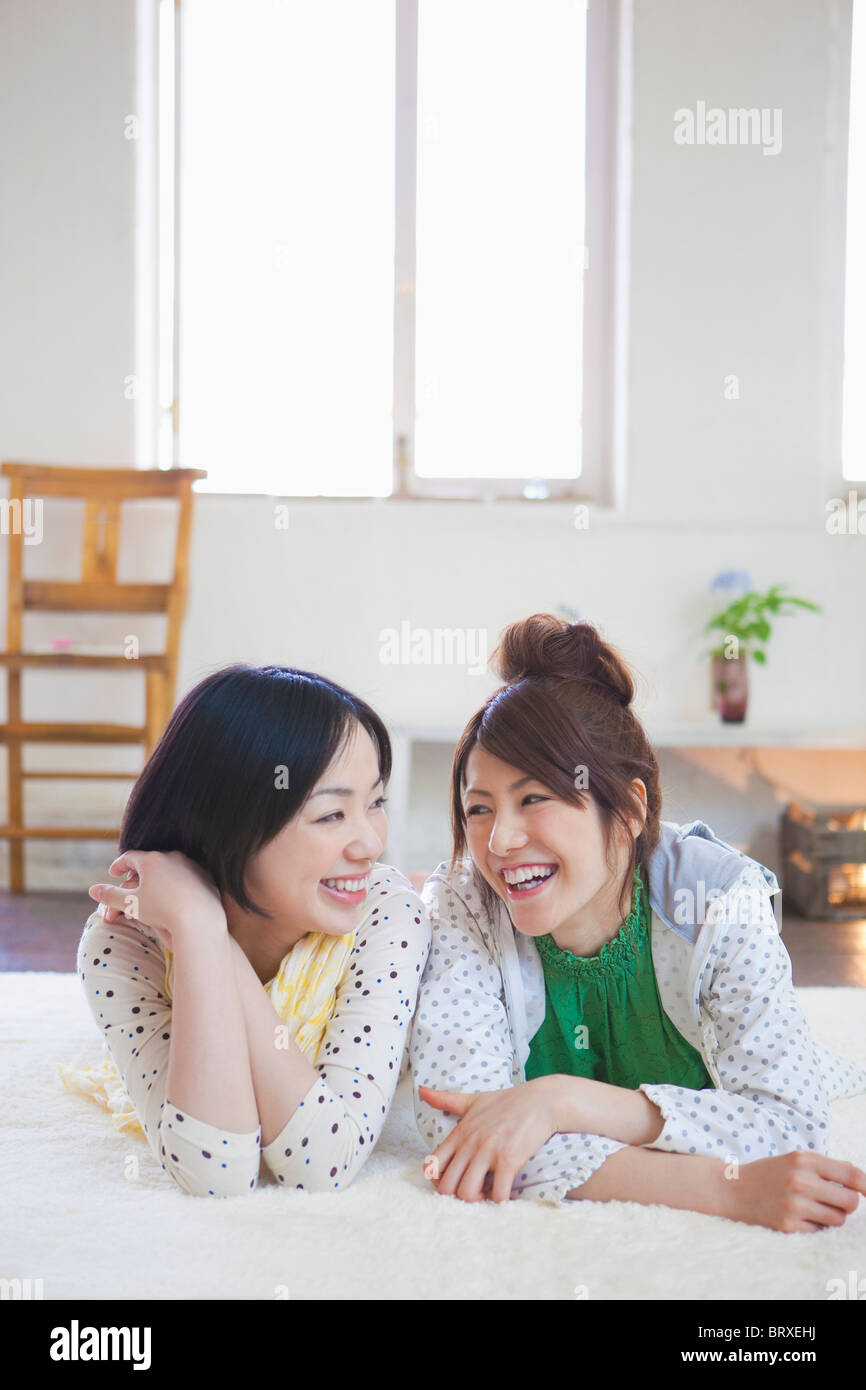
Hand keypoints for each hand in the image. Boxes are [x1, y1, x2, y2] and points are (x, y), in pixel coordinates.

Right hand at [88, 849, 225, 950]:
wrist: (200, 918)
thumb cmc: (162, 911)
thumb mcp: (131, 904)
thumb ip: (111, 896)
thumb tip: (92, 890)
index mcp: (151, 860)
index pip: (130, 857)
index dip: (119, 865)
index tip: (113, 872)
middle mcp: (172, 856)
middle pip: (150, 860)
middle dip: (139, 870)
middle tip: (131, 878)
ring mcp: (191, 864)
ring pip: (170, 866)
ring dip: (159, 874)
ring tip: (152, 885)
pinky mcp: (205, 875)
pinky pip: (187, 875)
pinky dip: (178, 882)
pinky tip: (175, 892)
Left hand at [419, 1078, 557, 1203]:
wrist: (541, 1100)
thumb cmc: (507, 1101)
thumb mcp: (472, 1100)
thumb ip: (445, 1099)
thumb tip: (421, 1090)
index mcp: (459, 1133)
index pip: (432, 1166)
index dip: (438, 1181)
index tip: (455, 1182)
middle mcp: (470, 1143)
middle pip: (446, 1187)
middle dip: (456, 1197)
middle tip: (473, 1192)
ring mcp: (488, 1152)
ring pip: (467, 1193)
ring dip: (477, 1201)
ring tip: (488, 1193)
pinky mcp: (509, 1160)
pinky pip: (497, 1193)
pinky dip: (499, 1201)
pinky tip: (505, 1194)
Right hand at [729, 1152, 865, 1232]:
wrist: (732, 1189)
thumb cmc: (770, 1174)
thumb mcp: (796, 1160)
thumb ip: (827, 1167)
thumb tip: (862, 1182)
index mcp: (804, 1160)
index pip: (851, 1175)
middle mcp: (800, 1181)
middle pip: (850, 1201)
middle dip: (847, 1203)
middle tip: (833, 1200)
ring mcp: (794, 1205)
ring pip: (838, 1219)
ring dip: (832, 1216)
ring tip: (814, 1208)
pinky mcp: (788, 1226)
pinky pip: (820, 1231)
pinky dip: (815, 1226)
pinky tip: (799, 1216)